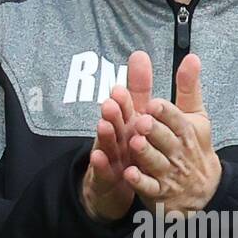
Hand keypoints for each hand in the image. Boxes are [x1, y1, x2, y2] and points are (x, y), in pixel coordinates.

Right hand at [80, 51, 152, 221]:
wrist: (114, 184)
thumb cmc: (127, 145)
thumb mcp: (135, 116)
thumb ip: (138, 87)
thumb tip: (140, 53)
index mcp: (127, 121)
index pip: (126, 107)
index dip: (124, 99)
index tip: (120, 88)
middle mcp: (117, 136)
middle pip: (115, 123)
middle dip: (113, 113)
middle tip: (111, 103)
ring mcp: (110, 157)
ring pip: (109, 145)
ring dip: (105, 136)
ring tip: (104, 125)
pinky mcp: (106, 177)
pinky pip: (105, 171)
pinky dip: (101, 165)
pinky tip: (98, 157)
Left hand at [123, 54, 221, 213]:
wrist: (205, 190)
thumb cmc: (195, 147)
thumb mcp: (196, 117)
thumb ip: (189, 88)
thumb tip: (192, 57)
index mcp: (185, 131)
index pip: (177, 119)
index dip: (165, 112)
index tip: (153, 103)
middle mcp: (177, 151)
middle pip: (165, 140)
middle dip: (154, 131)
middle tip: (141, 121)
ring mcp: (168, 173)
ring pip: (156, 162)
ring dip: (145, 153)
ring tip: (134, 143)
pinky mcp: (159, 192)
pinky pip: (149, 187)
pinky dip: (140, 181)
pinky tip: (128, 173)